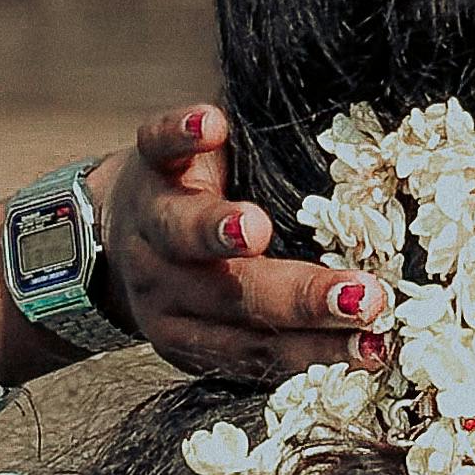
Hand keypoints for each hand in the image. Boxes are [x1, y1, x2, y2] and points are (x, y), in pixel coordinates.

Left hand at [92, 104, 390, 382]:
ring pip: (184, 231)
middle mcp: (168, 286)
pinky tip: (211, 124)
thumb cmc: (192, 273)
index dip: (318, 349)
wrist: (97, 232)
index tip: (375, 346)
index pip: (260, 347)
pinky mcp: (147, 161)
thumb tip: (377, 337)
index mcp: (193, 331)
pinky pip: (160, 147)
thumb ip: (277, 319)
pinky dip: (182, 136)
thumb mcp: (223, 309)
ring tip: (255, 227)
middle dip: (300, 298)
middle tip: (361, 296)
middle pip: (235, 296)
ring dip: (219, 231)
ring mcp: (153, 221)